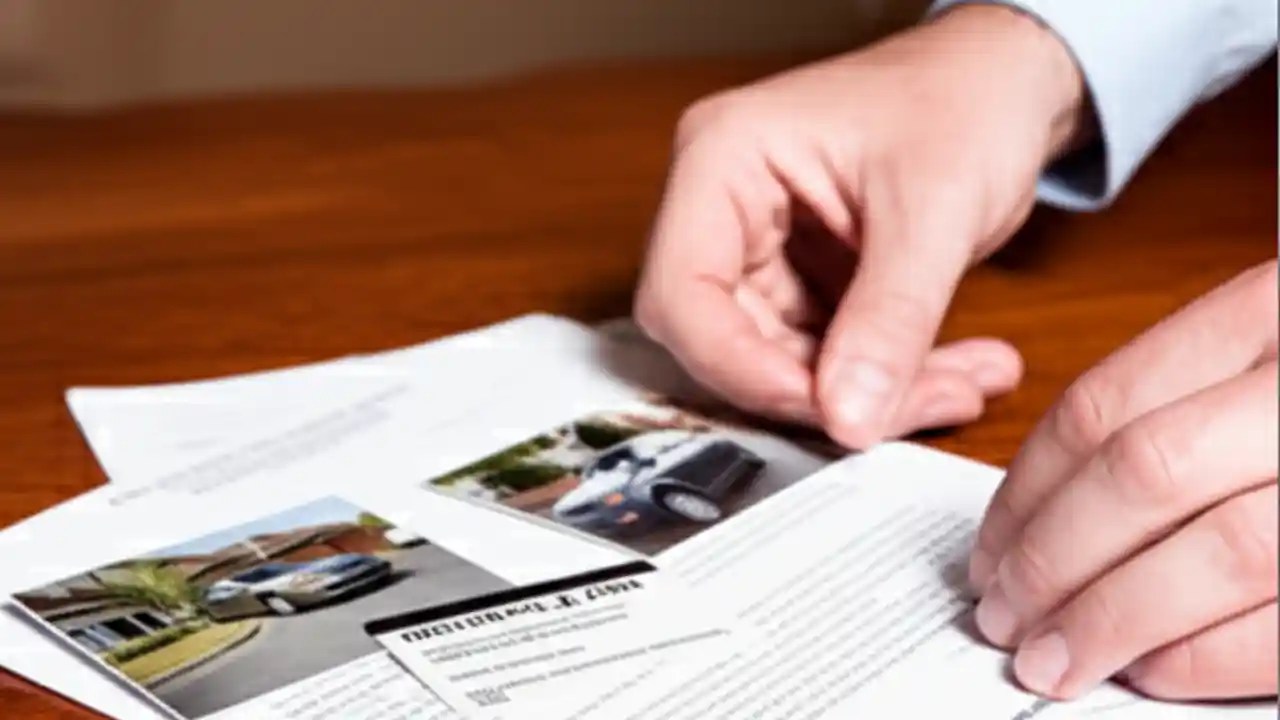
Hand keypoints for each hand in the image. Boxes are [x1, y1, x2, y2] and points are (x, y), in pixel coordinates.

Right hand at [633, 5, 1088, 447]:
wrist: (1005, 82)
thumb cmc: (962, 100)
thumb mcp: (933, 209)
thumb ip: (890, 318)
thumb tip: (851, 420)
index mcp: (722, 161)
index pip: (682, 291)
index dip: (737, 364)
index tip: (821, 406)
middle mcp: (724, 209)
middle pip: (724, 340)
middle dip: (816, 389)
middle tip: (903, 408)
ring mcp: (760, 249)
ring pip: (777, 363)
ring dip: (865, 393)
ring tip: (958, 386)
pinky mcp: (799, 283)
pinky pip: (821, 357)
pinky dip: (884, 380)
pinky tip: (953, 376)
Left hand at [969, 261, 1277, 700]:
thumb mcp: (1261, 365)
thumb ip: (1173, 415)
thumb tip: (1036, 518)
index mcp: (1272, 314)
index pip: (1101, 407)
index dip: (1023, 492)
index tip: (987, 549)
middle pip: (1140, 478)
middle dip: (1049, 560)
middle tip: (1002, 613)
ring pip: (1213, 554)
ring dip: (1109, 621)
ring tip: (1051, 657)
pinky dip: (1204, 658)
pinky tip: (1150, 672)